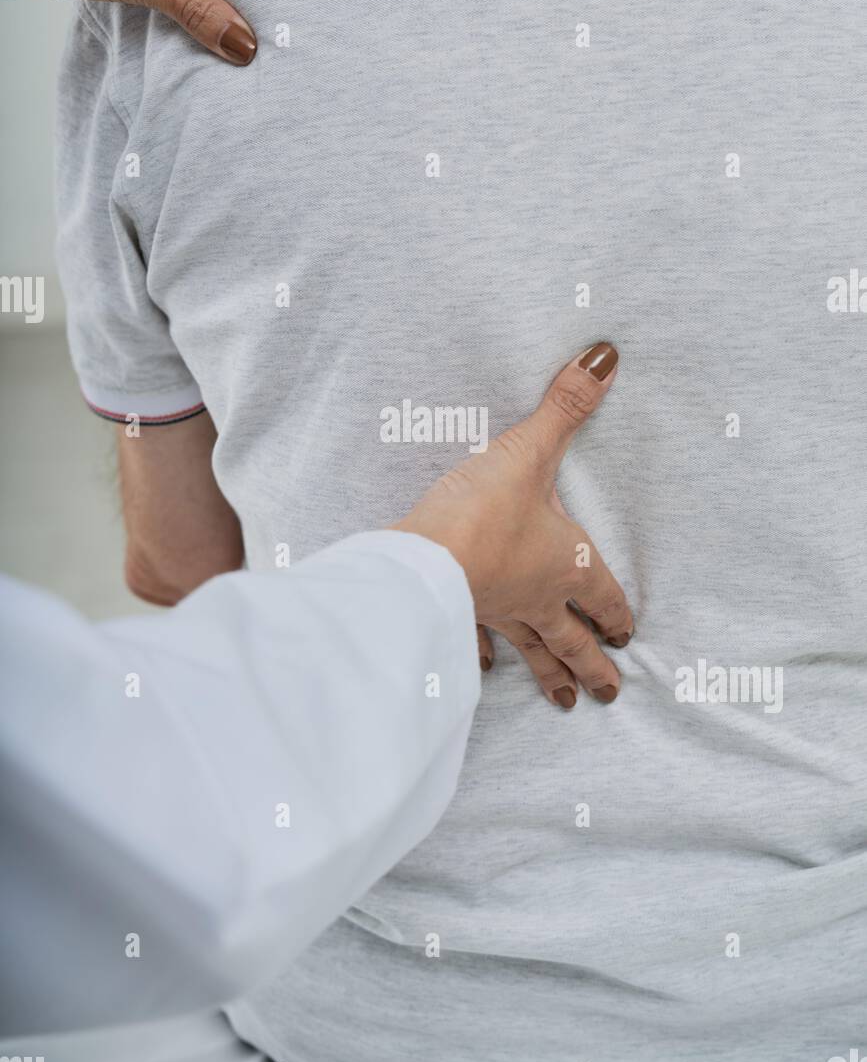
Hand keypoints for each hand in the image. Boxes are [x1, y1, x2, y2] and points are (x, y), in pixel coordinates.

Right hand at [394, 343, 632, 708]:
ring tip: (569, 705)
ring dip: (551, 676)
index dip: (616, 613)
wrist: (422, 557)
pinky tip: (483, 666)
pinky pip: (474, 641)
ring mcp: (496, 612)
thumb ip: (567, 404)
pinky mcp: (455, 614)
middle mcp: (536, 597)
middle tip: (611, 693)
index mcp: (566, 565)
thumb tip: (607, 356)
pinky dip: (480, 654)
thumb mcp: (529, 449)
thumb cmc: (483, 510)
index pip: (602, 595)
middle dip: (594, 665)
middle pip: (572, 640)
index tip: (627, 636)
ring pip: (532, 651)